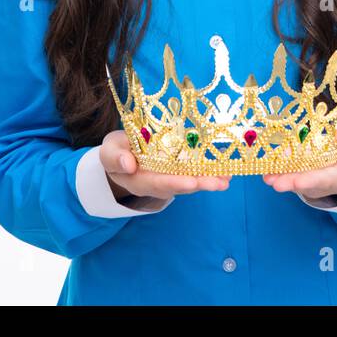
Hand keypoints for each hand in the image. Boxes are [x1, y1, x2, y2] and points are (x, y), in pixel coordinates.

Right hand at [100, 130, 230, 200]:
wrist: (122, 156)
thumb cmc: (116, 152)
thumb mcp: (109, 151)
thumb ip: (115, 157)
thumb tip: (128, 163)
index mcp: (138, 180)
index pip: (157, 183)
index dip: (174, 183)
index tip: (191, 183)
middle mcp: (157, 183)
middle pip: (180, 185)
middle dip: (200, 184)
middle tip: (219, 183)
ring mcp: (170, 179)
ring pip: (191, 181)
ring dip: (210, 180)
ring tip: (228, 178)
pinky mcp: (179, 173)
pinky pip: (195, 173)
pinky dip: (211, 173)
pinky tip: (227, 172)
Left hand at [261, 128, 336, 200]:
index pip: (326, 180)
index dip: (312, 181)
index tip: (298, 182)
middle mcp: (323, 180)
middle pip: (306, 183)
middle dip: (290, 183)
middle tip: (276, 183)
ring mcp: (310, 175)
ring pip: (294, 177)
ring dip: (280, 177)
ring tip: (267, 177)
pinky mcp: (299, 168)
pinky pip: (288, 168)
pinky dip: (277, 167)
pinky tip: (265, 167)